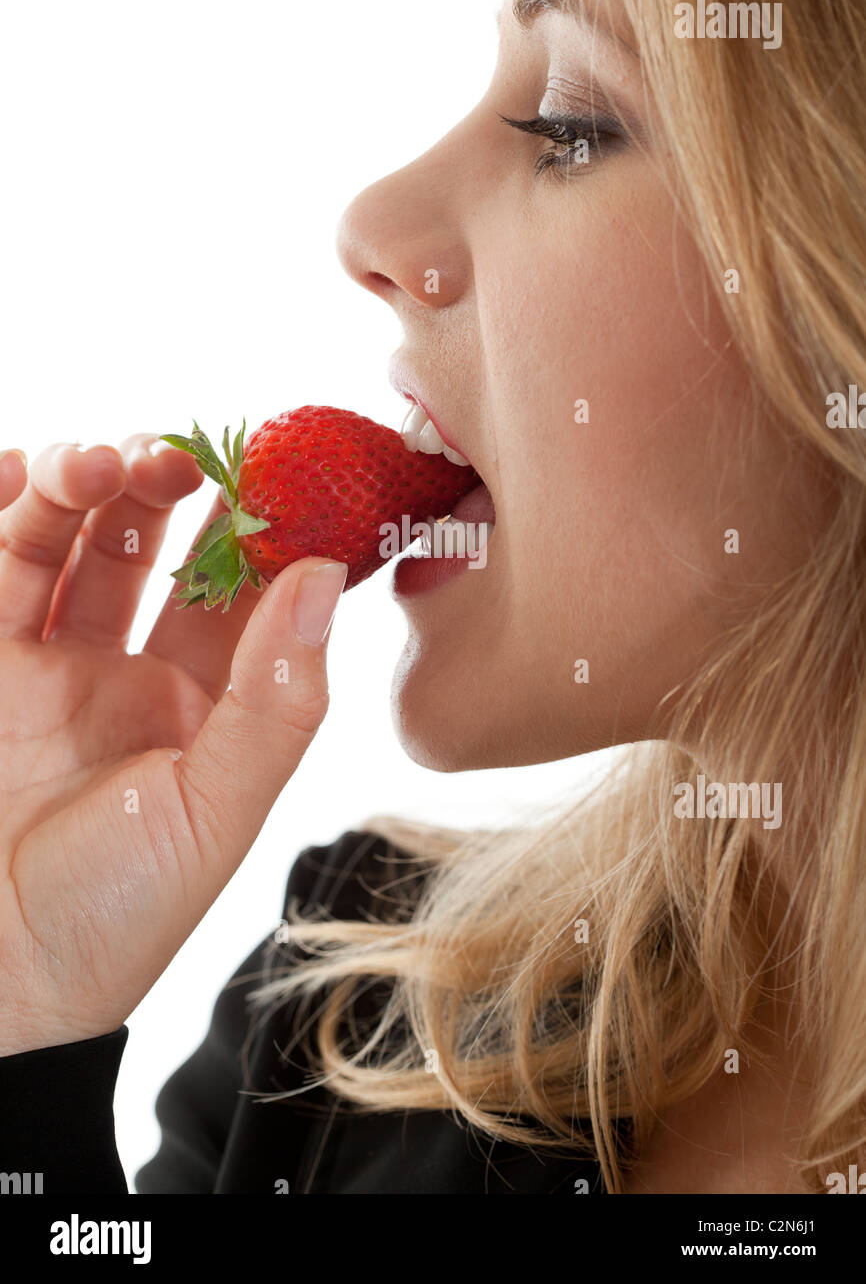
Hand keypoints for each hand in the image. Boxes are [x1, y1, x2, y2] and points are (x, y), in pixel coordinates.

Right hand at [0, 436, 346, 1054]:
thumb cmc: (113, 916)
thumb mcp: (214, 813)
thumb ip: (274, 701)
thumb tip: (323, 578)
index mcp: (209, 706)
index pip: (249, 591)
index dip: (268, 530)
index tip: (289, 473)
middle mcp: (135, 669)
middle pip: (162, 545)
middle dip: (175, 488)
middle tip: (184, 458)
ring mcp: (53, 658)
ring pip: (78, 536)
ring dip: (91, 482)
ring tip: (100, 462)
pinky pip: (1, 563)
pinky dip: (9, 503)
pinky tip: (20, 469)